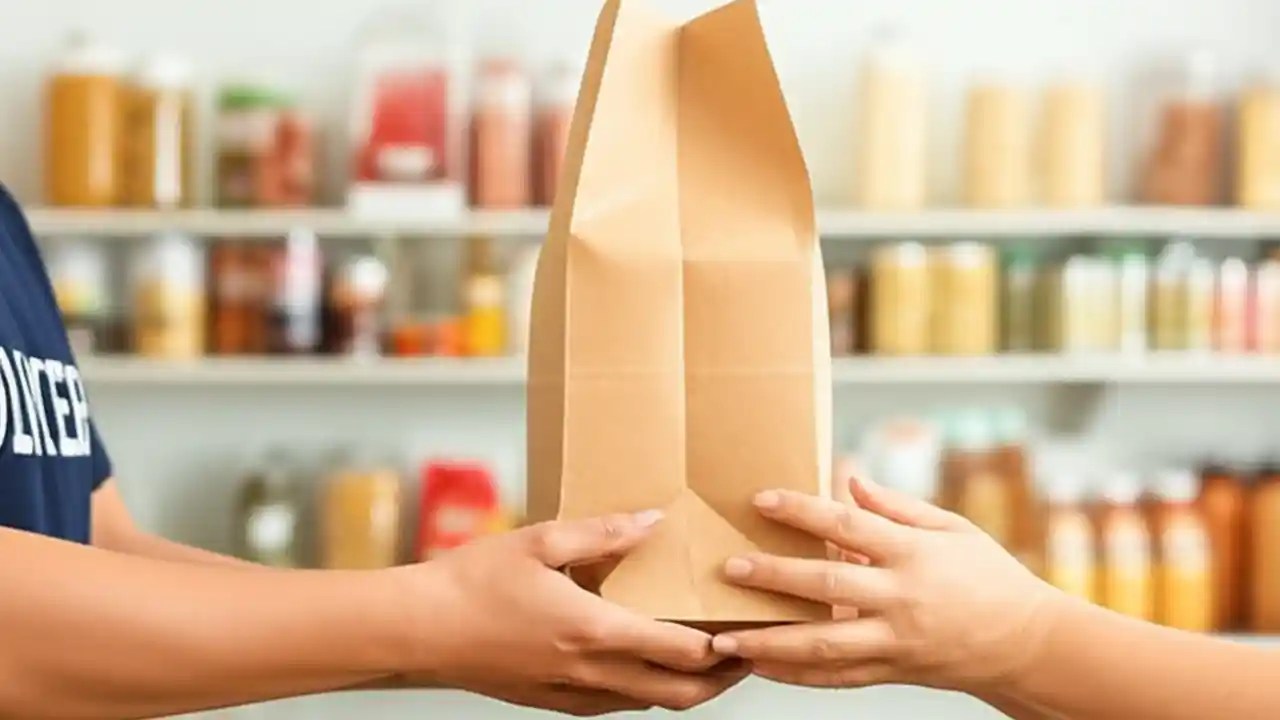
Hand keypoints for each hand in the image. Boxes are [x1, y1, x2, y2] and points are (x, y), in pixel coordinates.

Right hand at [392, 511, 747, 715]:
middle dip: (723, 680)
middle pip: (680, 693)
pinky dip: (646, 693)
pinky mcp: (552, 702)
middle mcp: (591, 671)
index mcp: (594, 629)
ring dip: (688, 688)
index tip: (750, 628)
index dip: (726, 647)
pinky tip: (649, 670)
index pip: (683, 652)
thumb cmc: (474, 580)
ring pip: (650, 705)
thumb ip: (604, 532)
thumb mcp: (541, 539)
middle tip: (749, 654)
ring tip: (712, 663)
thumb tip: (654, 520)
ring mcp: (571, 693)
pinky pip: (616, 706)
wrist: (419, 629)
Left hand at [710, 478, 1062, 691]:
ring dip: (770, 642)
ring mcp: (895, 640)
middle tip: (730, 569)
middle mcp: (901, 598)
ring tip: (724, 637)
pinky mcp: (893, 670)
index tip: (761, 499)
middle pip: (828, 586)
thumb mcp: (952, 529)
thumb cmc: (989, 576)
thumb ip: (898, 507)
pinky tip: (760, 666)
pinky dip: (796, 674)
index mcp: (914, 553)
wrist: (1028, 644)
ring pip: (823, 644)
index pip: (849, 525)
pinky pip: (837, 677)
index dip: (803, 510)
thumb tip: (850, 478)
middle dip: (774, 576)